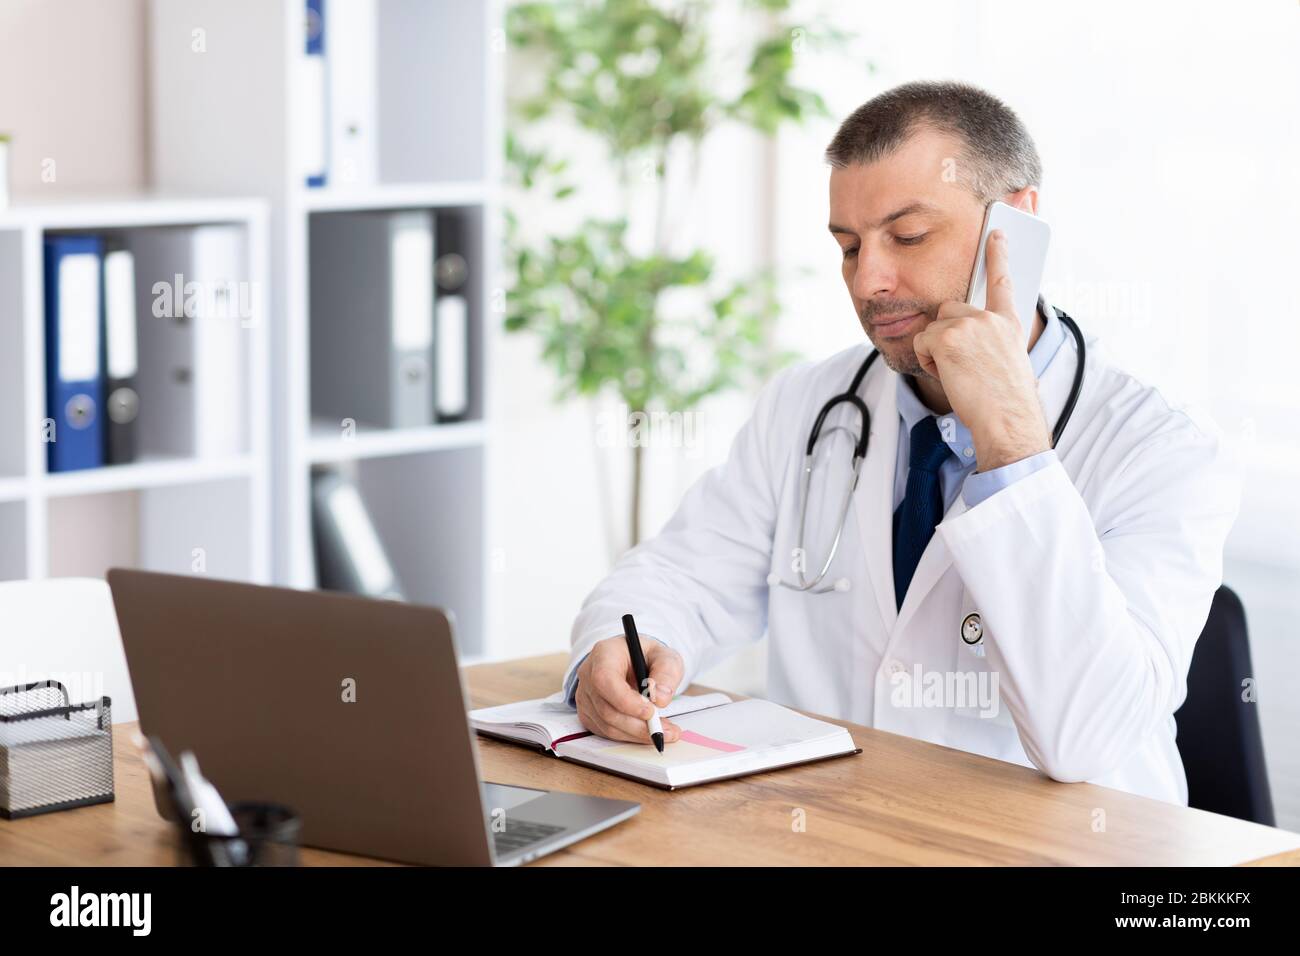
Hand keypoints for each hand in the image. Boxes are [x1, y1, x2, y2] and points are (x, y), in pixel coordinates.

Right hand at [574, 635, 683, 744]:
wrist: (633, 661)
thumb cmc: (646, 656)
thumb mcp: (664, 656)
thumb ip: (666, 673)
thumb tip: (660, 699)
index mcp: (604, 654)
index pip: (605, 680)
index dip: (625, 700)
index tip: (650, 711)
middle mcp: (588, 675)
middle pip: (606, 709)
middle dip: (637, 725)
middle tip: (665, 730)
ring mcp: (586, 696)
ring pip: (607, 725)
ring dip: (637, 733)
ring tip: (664, 732)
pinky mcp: (589, 714)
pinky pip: (606, 732)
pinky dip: (630, 736)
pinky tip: (648, 732)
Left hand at [911, 229, 1050, 471]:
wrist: (1008, 420)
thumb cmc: (1006, 403)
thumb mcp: (1007, 362)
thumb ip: (992, 341)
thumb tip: (972, 345)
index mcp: (1009, 323)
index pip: (1002, 281)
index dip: (998, 254)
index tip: (996, 230)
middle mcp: (991, 318)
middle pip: (948, 308)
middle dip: (944, 333)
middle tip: (960, 364)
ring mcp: (970, 324)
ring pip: (933, 327)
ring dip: (935, 351)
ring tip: (959, 374)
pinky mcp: (949, 336)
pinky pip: (922, 341)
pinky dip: (927, 360)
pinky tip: (949, 374)